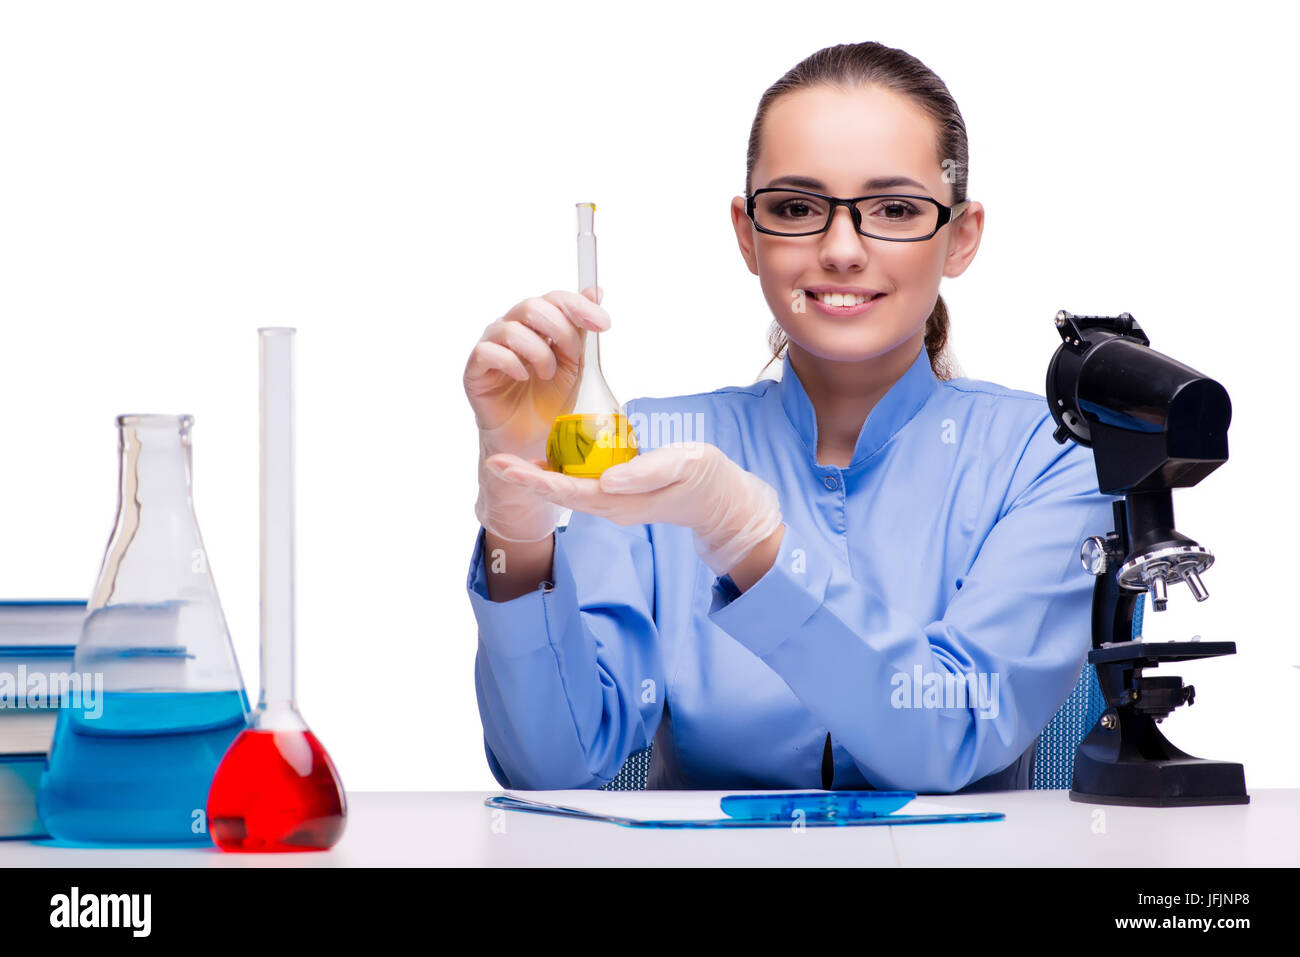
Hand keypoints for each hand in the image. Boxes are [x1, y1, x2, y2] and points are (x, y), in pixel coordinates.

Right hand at [465, 287, 609, 541]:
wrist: (532, 441)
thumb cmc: (551, 401)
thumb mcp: (576, 365)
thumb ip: (582, 329)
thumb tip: (597, 290)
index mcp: (538, 323)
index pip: (556, 298)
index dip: (580, 306)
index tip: (604, 325)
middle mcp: (513, 327)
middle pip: (532, 306)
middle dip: (559, 331)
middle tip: (571, 358)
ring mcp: (492, 346)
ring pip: (512, 329)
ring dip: (538, 353)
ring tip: (546, 375)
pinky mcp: (476, 369)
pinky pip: (489, 352)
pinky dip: (512, 363)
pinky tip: (523, 378)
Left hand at [484, 442, 782, 576]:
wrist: (723, 500)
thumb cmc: (706, 478)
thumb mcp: (684, 466)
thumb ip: (646, 473)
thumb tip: (605, 481)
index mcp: (622, 501)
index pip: (569, 492)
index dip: (535, 480)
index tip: (506, 464)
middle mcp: (611, 506)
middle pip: (560, 494)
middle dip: (526, 479)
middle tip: (495, 461)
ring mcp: (615, 502)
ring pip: (568, 491)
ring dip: (538, 478)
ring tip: (510, 462)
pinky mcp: (620, 494)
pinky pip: (582, 486)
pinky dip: (560, 474)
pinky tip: (546, 461)